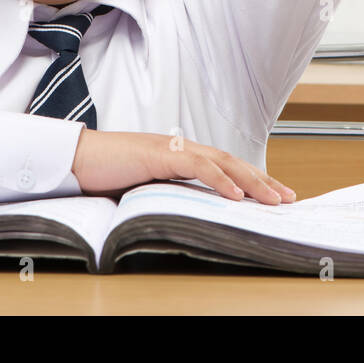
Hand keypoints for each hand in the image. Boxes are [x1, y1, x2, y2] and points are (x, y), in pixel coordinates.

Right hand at [71, 130, 296, 204]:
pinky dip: (220, 180)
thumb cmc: (103, 174)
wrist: (75, 159)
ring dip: (251, 181)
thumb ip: (168, 194)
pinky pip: (197, 166)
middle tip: (288, 198)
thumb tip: (189, 215)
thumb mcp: (144, 188)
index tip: (274, 195)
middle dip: (263, 180)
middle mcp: (180, 148)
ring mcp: (171, 149)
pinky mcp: (159, 155)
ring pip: (223, 162)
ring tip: (273, 200)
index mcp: (179, 156)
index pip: (225, 166)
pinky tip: (236, 196)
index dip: (251, 180)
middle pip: (232, 162)